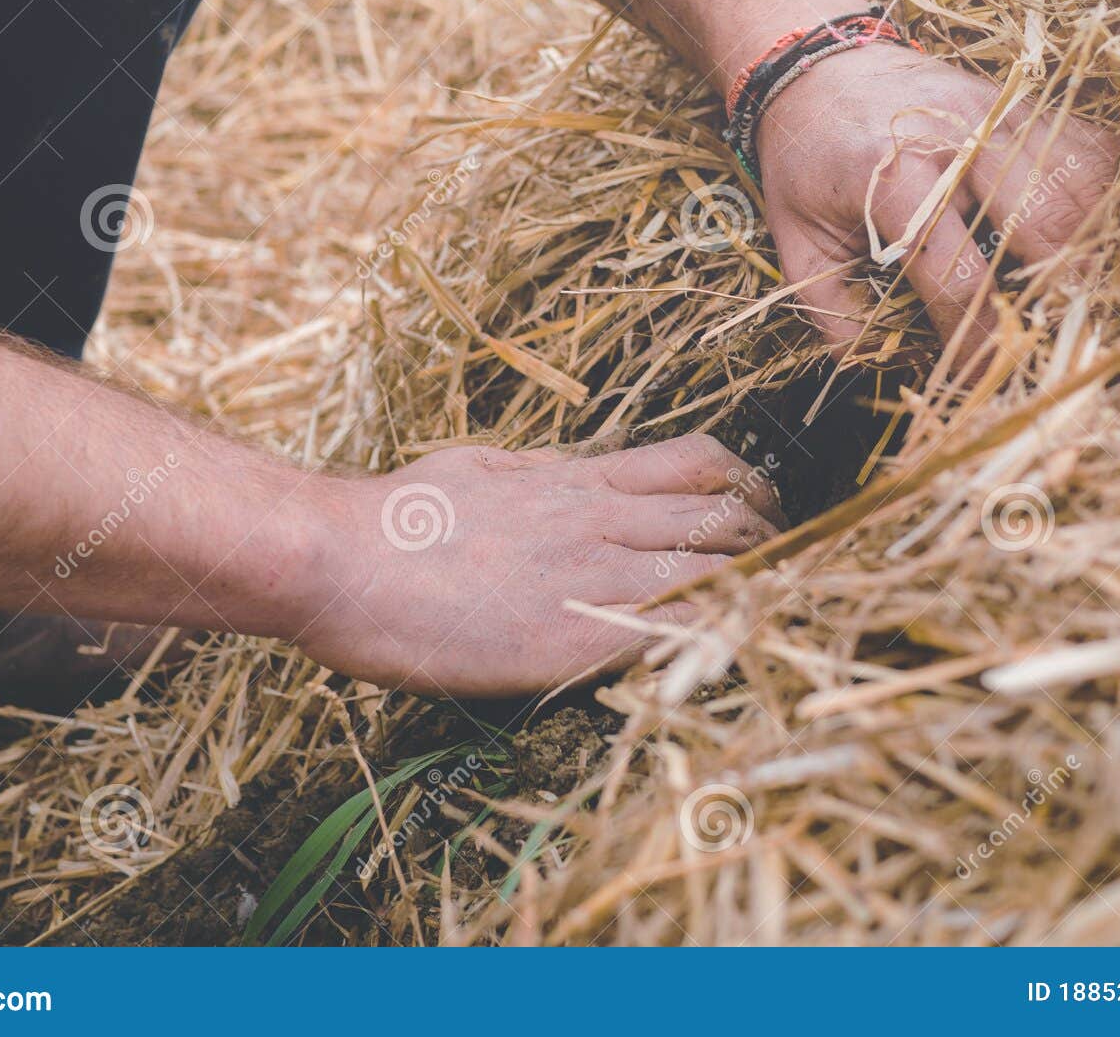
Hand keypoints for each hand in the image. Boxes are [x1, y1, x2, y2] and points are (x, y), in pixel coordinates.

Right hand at [303, 435, 784, 696]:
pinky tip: (728, 656)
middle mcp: (597, 521)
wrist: (337, 559)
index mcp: (575, 479)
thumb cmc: (394, 516)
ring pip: (715, 571)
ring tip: (773, 613)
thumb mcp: (477, 466)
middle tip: (782, 568)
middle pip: (724, 516)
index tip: (761, 511)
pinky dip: (713, 642)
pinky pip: (673, 637)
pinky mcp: (572, 641)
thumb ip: (537, 472)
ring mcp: (590, 580)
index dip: (747, 486)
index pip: (697, 464)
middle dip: (769, 541)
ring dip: (756, 590)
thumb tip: (571, 472)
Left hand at [753, 40, 1119, 359]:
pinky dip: (1108, 196)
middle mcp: (956, 138)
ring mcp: (1000, 112)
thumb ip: (831, 312)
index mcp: (892, 177)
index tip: (983, 382)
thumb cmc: (808, 161)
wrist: (820, 68)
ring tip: (1083, 297)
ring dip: (1093, 245)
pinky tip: (1100, 238)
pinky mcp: (1027, 100)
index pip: (956, 275)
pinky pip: (1091, 148)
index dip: (976, 341)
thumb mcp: (796, 241)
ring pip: (1080, 182)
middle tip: (1057, 339)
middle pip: (1042, 222)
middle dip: (1059, 291)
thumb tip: (876, 367)